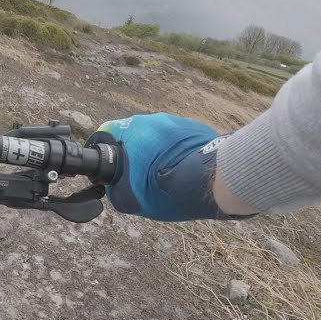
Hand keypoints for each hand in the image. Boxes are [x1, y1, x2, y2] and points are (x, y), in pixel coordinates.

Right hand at [87, 113, 246, 221]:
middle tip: (141, 174)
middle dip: (133, 151)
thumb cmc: (168, 189)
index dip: (108, 153)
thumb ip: (116, 188)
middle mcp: (150, 120)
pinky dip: (175, 149)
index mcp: (129, 132)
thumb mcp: (131, 199)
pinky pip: (176, 136)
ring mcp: (174, 120)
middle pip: (132, 133)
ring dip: (155, 149)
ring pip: (155, 134)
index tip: (114, 167)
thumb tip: (113, 186)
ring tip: (165, 172)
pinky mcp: (194, 126)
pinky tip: (182, 167)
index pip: (106, 134)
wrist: (214, 181)